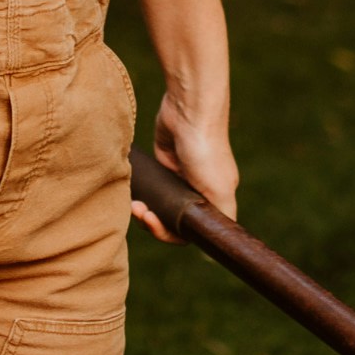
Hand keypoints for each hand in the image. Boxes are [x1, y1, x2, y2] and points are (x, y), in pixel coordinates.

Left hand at [132, 97, 236, 242]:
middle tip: (139, 211)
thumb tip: (218, 244)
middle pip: (172, 219)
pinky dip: (142, 191)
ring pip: (159, 204)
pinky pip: (152, 185)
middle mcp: (198, 190)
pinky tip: (133, 191)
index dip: (169, 234)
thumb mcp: (219, 188)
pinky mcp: (165, 162)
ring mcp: (180, 177)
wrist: (189, 110)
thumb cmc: (206, 150)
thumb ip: (222, 216)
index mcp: (213, 199)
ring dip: (144, 209)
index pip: (190, 230)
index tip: (153, 223)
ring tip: (134, 204)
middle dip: (153, 221)